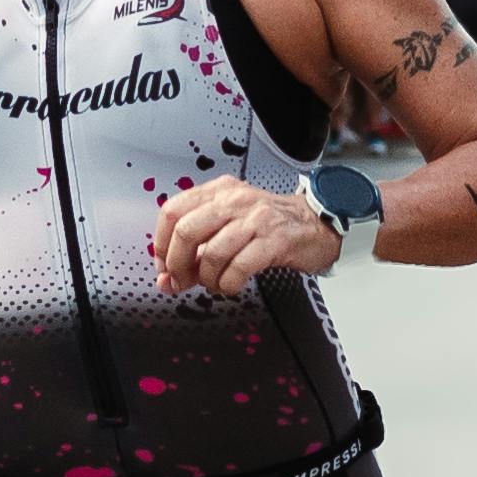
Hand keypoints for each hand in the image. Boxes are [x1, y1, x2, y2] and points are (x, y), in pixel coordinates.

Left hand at [151, 173, 337, 299]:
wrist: (315, 225)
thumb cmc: (269, 226)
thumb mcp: (229, 224)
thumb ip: (197, 249)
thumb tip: (167, 279)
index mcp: (218, 191)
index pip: (172, 211)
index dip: (161, 244)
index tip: (165, 266)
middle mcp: (234, 200)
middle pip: (185, 231)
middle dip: (178, 265)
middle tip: (183, 281)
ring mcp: (254, 219)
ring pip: (211, 253)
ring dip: (206, 279)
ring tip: (214, 284)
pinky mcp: (273, 240)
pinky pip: (238, 268)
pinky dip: (228, 284)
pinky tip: (231, 285)